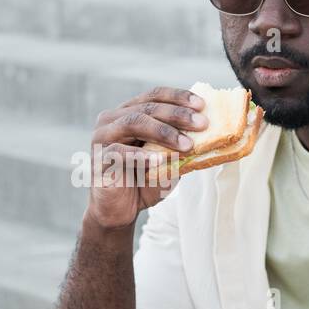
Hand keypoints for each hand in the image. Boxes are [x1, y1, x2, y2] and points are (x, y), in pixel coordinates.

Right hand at [85, 86, 206, 230]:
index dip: (178, 97)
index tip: (202, 105)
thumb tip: (209, 132)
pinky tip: (161, 161)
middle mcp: (112, 119)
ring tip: (187, 145)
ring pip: (134, 123)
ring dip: (164, 132)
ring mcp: (102, 137)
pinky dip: (143, 156)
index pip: (153, 96)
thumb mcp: (168, 160)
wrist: (119, 211)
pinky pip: (120, 152)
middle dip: (177, 115)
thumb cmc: (144, 181)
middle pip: (147, 108)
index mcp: (128, 113)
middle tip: (201, 124)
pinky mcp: (98, 158)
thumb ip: (180, 145)